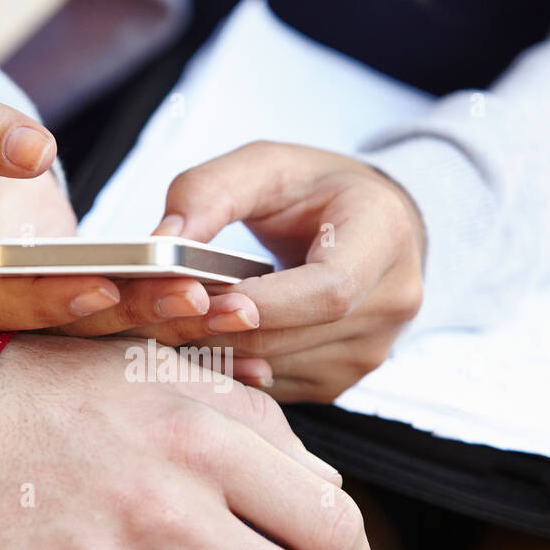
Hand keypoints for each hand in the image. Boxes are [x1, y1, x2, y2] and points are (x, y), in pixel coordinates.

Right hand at [0, 70, 255, 335]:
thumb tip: (35, 152)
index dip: (46, 299)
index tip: (106, 285)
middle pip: (58, 326)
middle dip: (130, 314)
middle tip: (197, 298)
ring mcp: (27, 305)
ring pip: (99, 327)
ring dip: (166, 322)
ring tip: (236, 311)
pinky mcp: (66, 300)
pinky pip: (120, 316)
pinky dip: (172, 321)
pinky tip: (232, 321)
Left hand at [128, 141, 424, 402]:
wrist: (367, 226)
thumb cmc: (316, 192)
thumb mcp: (265, 166)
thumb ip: (208, 193)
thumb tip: (160, 244)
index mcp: (384, 238)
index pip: (330, 290)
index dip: (267, 303)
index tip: (208, 299)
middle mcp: (390, 301)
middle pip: (293, 336)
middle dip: (219, 327)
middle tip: (159, 311)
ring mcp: (370, 350)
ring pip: (276, 367)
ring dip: (217, 350)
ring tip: (175, 320)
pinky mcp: (342, 380)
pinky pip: (275, 384)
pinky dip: (232, 365)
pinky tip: (208, 338)